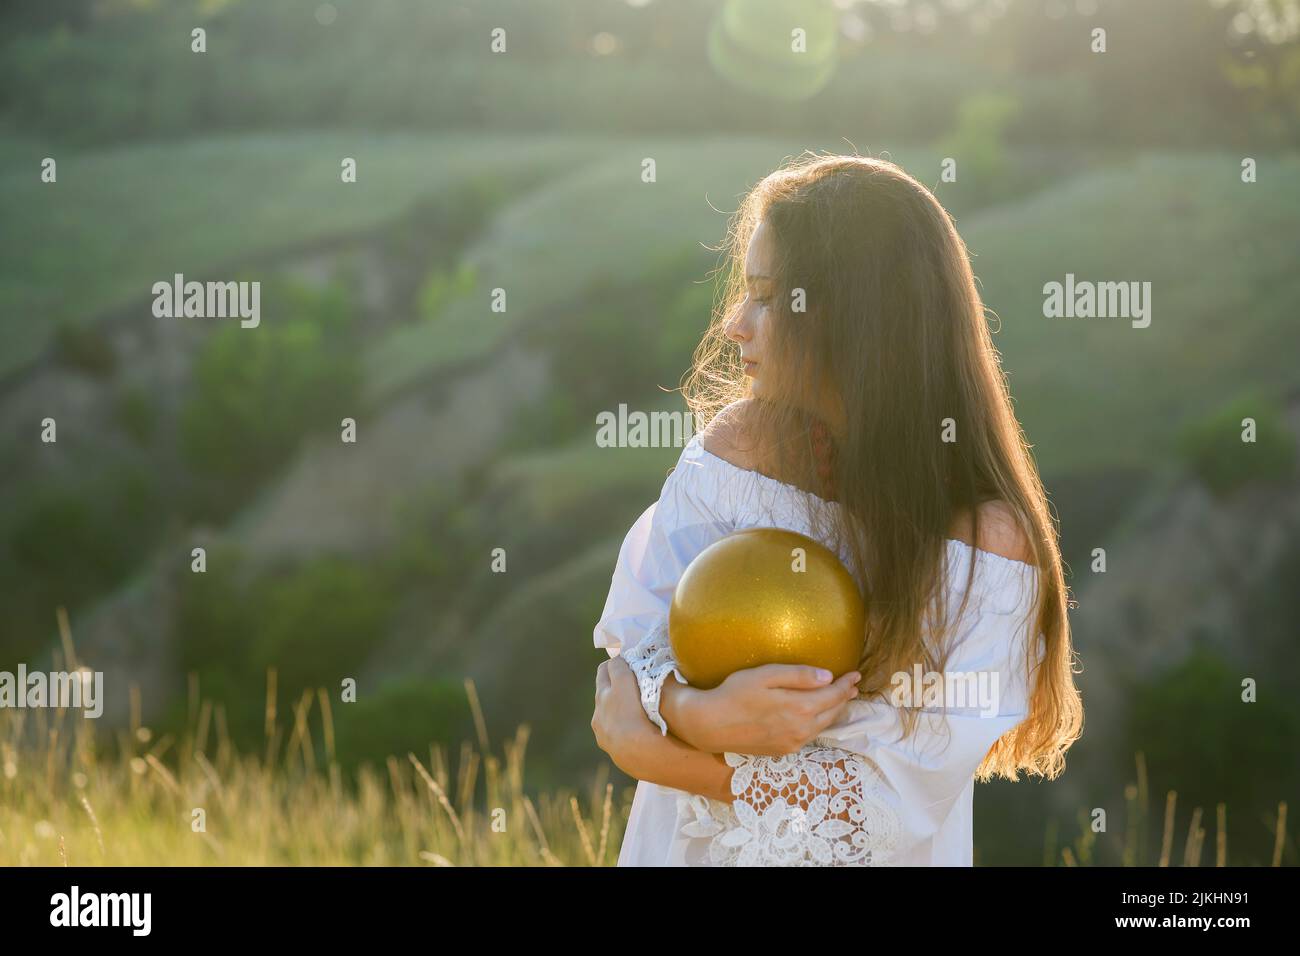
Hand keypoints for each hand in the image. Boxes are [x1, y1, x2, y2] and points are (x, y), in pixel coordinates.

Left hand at [591, 656, 658, 777]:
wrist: (651, 764)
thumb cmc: (667, 728)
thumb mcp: (672, 697)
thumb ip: (666, 679)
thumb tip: (665, 670)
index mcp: (620, 685)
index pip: (617, 662)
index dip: (626, 660)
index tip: (634, 661)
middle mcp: (604, 698)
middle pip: (603, 674)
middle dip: (614, 672)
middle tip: (629, 674)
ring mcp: (599, 720)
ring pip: (601, 698)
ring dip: (612, 696)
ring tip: (631, 704)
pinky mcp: (601, 738)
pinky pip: (603, 721)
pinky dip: (612, 718)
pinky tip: (628, 727)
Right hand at [684, 664, 861, 756]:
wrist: (710, 726)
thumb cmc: (734, 694)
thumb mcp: (765, 676)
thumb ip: (798, 675)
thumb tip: (828, 676)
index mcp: (800, 708)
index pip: (833, 695)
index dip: (847, 684)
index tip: (856, 674)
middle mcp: (801, 730)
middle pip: (832, 712)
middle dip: (844, 697)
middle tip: (852, 685)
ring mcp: (793, 743)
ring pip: (823, 726)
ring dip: (834, 711)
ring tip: (840, 699)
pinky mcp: (783, 751)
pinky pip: (809, 736)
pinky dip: (819, 723)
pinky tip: (816, 716)